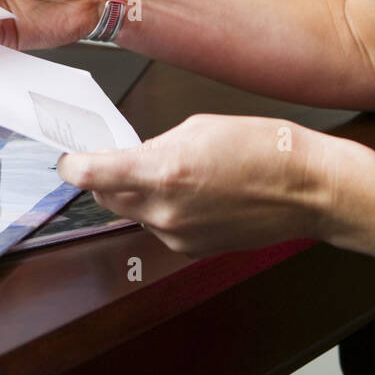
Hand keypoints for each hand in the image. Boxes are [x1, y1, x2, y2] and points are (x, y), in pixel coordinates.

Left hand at [57, 114, 357, 257]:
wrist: (306, 188)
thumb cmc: (263, 149)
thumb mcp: (199, 126)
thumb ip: (157, 144)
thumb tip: (136, 155)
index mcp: (162, 172)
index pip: (91, 175)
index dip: (72, 165)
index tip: (69, 158)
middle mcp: (164, 211)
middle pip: (107, 196)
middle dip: (105, 176)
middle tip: (118, 154)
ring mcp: (178, 235)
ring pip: (134, 211)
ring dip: (137, 192)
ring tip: (174, 169)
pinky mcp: (192, 248)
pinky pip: (161, 226)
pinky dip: (164, 208)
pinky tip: (192, 190)